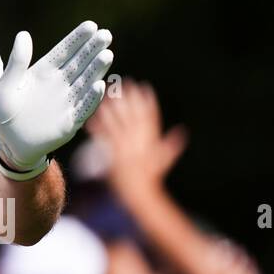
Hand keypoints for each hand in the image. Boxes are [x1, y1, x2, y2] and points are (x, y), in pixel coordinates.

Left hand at [0, 20, 113, 173]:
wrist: (8, 143)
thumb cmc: (5, 112)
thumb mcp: (6, 85)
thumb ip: (17, 62)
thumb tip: (23, 34)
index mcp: (43, 72)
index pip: (63, 51)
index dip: (77, 39)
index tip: (91, 25)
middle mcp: (59, 84)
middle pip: (79, 63)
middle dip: (92, 49)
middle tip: (106, 35)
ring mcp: (66, 101)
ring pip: (86, 82)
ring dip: (96, 69)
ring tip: (107, 54)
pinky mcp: (70, 121)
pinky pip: (83, 108)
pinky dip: (91, 98)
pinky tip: (99, 85)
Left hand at [85, 79, 187, 198]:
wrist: (138, 191)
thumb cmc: (152, 177)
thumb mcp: (164, 160)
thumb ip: (172, 145)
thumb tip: (182, 132)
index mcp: (151, 140)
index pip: (150, 116)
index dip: (147, 101)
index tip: (144, 86)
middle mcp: (137, 140)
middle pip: (133, 115)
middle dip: (129, 98)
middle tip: (124, 82)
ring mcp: (123, 145)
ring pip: (117, 122)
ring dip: (112, 107)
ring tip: (107, 93)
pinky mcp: (111, 151)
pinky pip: (103, 135)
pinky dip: (97, 125)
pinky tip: (91, 115)